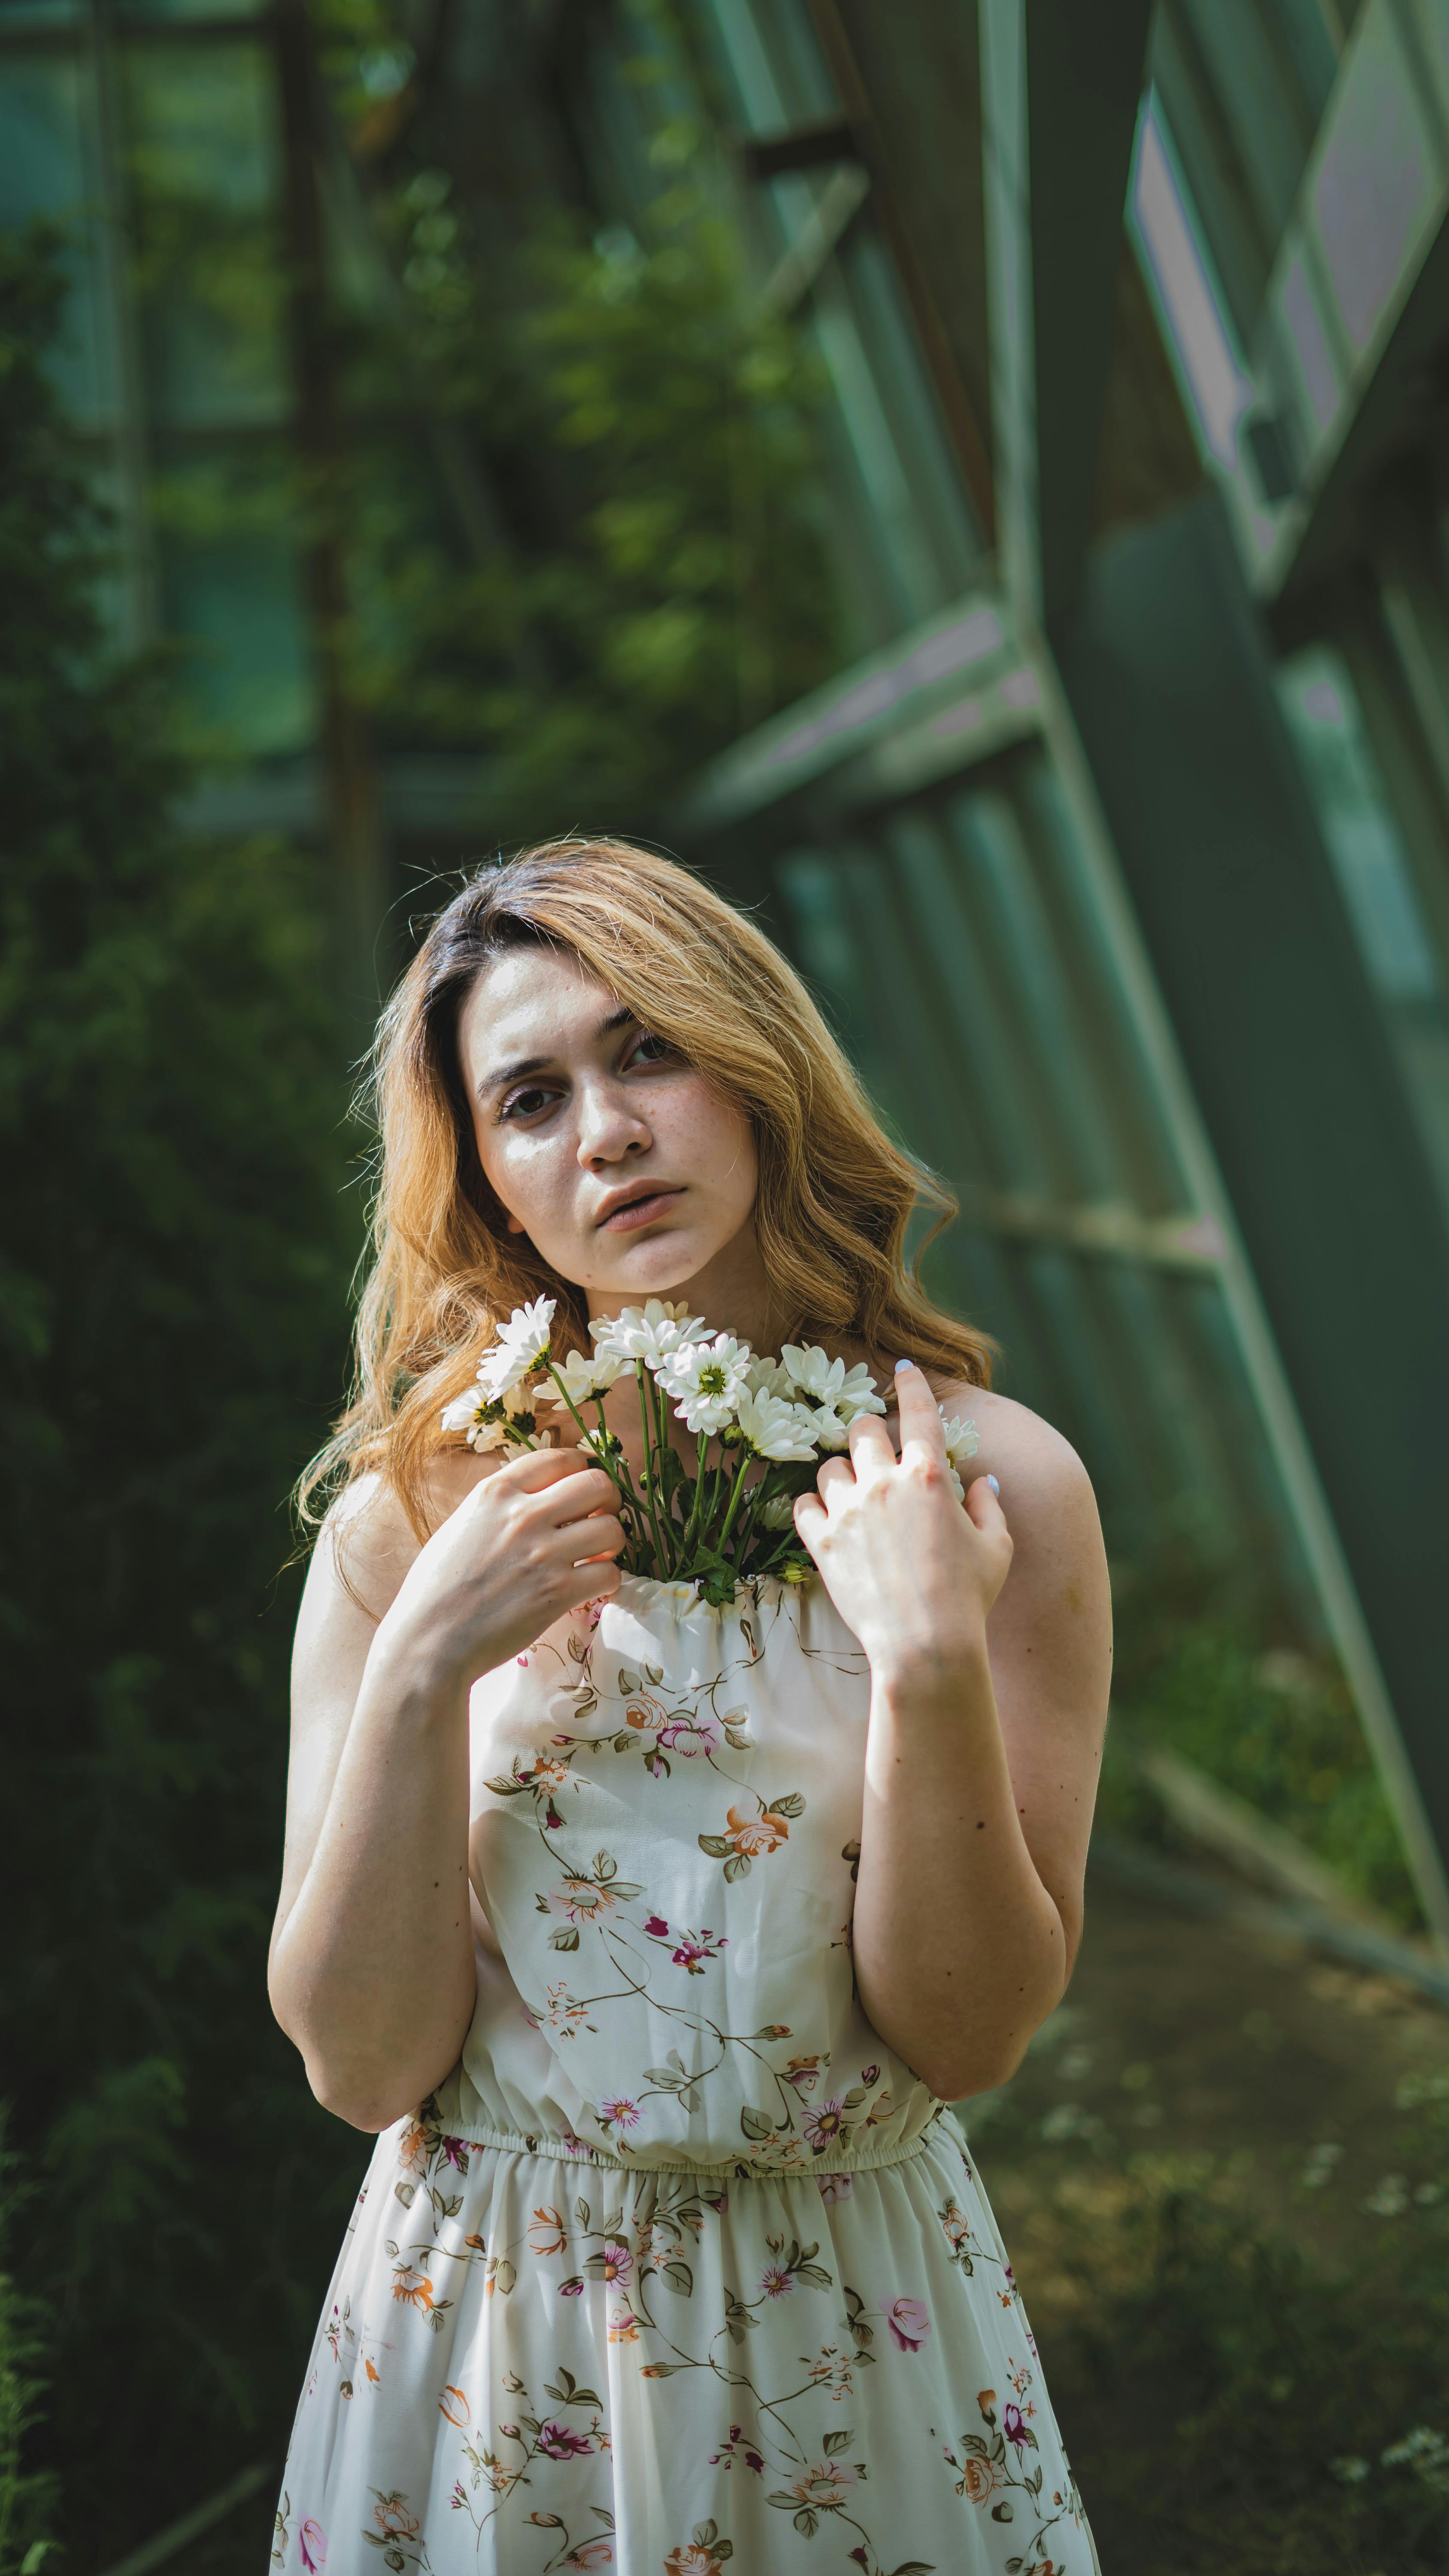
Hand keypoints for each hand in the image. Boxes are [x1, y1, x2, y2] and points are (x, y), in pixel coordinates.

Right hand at [379, 1447, 624, 1689]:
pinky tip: (591, 1585)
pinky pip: (610, 1573)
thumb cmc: (435, 1588)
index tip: (581, 1486)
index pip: (559, 1457)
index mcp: (496, 1492)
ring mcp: (544, 1553)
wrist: (429, 1640)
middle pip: (597, 1483)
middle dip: (607, 1500)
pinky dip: (607, 1580)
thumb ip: (498, 1507)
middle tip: (598, 1517)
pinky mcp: (558, 1592)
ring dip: (612, 1542)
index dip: (580, 1469)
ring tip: (597, 1554)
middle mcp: (524, 1515)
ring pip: (612, 1528)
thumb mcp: (461, 1526)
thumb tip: (532, 1499)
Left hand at [792, 1361, 1011, 1682]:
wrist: (925, 1646)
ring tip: (855, 1495)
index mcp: (931, 1477)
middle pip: (862, 1428)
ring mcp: (849, 1510)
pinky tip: (828, 1518)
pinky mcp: (823, 1541)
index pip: (920, 1412)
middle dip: (868, 1432)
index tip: (904, 1369)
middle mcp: (885, 1483)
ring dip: (842, 1473)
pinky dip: (814, 1506)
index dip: (913, 1384)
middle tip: (875, 1450)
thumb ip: (989, 1506)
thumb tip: (981, 1480)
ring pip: (829, 1466)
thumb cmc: (968, 1598)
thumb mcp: (997, 1548)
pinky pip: (804, 1504)